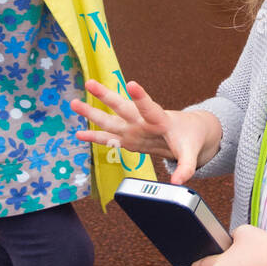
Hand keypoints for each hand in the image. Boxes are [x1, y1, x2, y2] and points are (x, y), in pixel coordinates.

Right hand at [72, 79, 218, 183]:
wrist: (188, 131)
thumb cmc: (189, 137)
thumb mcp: (191, 152)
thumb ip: (186, 166)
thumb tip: (178, 182)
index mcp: (161, 120)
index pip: (150, 108)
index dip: (141, 97)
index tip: (131, 83)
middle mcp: (143, 122)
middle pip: (123, 108)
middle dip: (106, 96)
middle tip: (90, 83)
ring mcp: (133, 128)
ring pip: (111, 119)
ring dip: (92, 112)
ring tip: (74, 103)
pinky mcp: (129, 137)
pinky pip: (109, 136)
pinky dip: (95, 136)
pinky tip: (79, 134)